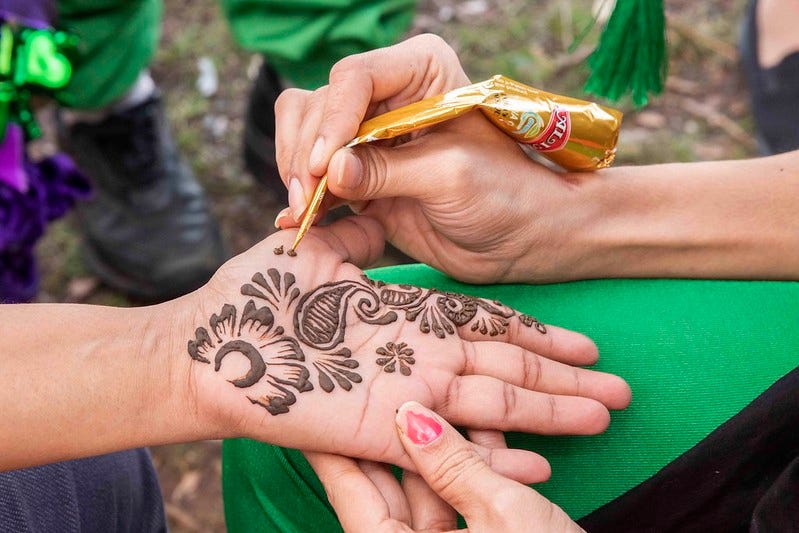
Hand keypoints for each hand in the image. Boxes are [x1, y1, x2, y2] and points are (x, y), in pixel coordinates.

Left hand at [185, 216, 629, 476]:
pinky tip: (540, 464)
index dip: (538, 336)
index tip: (584, 342)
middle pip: (509, 368)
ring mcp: (405, 393)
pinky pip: (451, 442)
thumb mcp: (318, 251)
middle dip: (566, 382)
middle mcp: (418, 357)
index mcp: (410, 319)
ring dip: (551, 412)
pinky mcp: (381, 425)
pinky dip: (495, 457)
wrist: (207, 344)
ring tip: (605, 415)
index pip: (488, 327)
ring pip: (494, 402)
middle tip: (623, 392)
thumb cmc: (257, 298)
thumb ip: (359, 235)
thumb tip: (372, 198)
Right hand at [274, 34, 586, 282]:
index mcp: (421, 70)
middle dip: (307, 150)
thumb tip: (328, 171)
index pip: (354, 77)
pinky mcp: (357, 173)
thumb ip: (387, 170)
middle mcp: (388, 94)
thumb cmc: (503, 195)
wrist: (516, 238)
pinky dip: (302, 194)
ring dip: (297, 171)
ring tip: (307, 212)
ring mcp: (368, 135)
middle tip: (309, 199)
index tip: (323, 167)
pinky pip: (311, 173)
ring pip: (304, 132)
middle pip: (319, 104)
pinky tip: (300, 221)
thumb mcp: (449, 176)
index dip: (332, 120)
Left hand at [307, 401, 583, 531]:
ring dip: (439, 445)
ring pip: (428, 490)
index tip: (319, 408)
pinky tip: (481, 424)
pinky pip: (460, 501)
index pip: (352, 494)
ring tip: (429, 388)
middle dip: (389, 436)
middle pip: (387, 489)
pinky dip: (470, 467)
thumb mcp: (503, 515)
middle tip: (375, 384)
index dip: (336, 446)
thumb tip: (412, 417)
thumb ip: (453, 465)